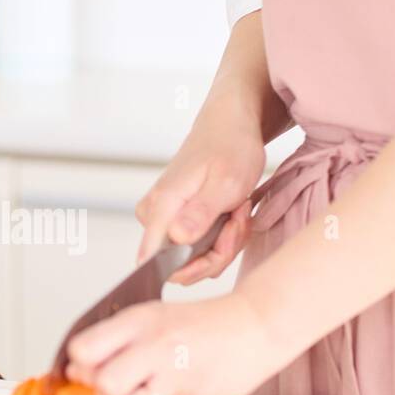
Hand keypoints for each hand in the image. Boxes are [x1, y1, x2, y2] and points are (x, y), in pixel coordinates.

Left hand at [65, 293, 285, 394]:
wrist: (255, 325)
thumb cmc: (203, 325)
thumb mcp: (156, 317)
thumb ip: (118, 340)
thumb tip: (78, 371)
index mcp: (139, 320)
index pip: (83, 348)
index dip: (80, 365)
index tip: (86, 369)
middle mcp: (153, 345)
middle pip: (101, 383)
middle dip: (102, 392)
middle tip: (114, 388)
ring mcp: (174, 374)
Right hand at [135, 88, 264, 284]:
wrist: (229, 126)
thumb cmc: (229, 148)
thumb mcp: (226, 183)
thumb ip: (200, 214)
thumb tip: (176, 238)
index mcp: (162, 207)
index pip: (156, 262)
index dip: (195, 268)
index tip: (225, 244)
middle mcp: (154, 216)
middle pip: (182, 264)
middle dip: (220, 251)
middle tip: (239, 217)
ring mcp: (163, 219)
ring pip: (194, 258)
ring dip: (225, 241)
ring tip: (238, 210)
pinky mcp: (174, 220)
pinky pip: (198, 247)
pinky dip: (222, 236)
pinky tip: (232, 213)